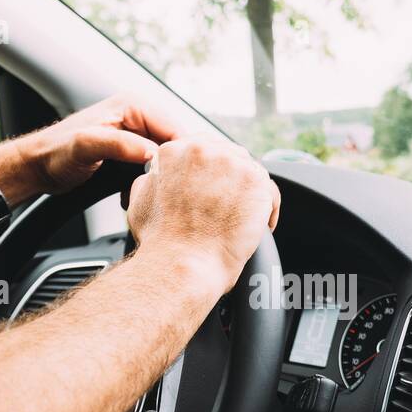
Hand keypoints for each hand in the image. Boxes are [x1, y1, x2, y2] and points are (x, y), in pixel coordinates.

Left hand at [0, 94, 183, 201]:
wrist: (37, 166)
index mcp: (134, 106)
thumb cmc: (53, 153)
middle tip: (165, 194)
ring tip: (151, 196)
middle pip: (177, 146)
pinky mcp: (132, 153)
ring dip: (162, 180)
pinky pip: (155, 168)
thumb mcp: (84, 146)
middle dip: (173, 170)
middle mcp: (139, 117)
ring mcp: (136, 136)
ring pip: (168, 160)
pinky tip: (138, 196)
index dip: (184, 156)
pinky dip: (151, 184)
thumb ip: (118, 145)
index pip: (177, 129)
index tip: (183, 182)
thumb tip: (152, 153)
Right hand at [127, 137, 279, 295]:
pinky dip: (268, 210)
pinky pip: (270, 191)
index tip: (213, 188)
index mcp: (175, 150)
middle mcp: (204, 150)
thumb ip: (153, 179)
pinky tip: (261, 225)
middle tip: (230, 205)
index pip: (202, 148)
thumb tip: (159, 176)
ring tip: (244, 217)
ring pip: (250, 171)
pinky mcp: (256, 182)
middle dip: (231, 179)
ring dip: (249, 193)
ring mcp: (232, 163)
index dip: (210, 171)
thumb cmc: (161, 241)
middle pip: (229, 155)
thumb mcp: (140, 200)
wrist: (182, 262)